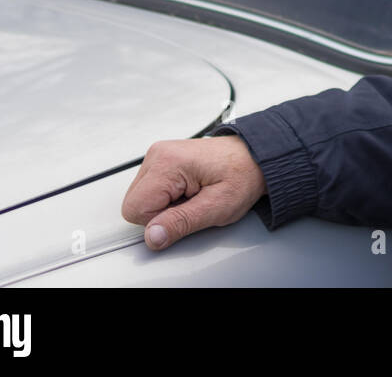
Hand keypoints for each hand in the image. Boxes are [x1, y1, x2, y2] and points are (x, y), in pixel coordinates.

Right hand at [121, 135, 267, 250]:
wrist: (256, 157)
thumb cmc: (243, 175)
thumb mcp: (217, 207)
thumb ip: (182, 223)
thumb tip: (153, 236)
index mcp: (168, 162)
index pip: (135, 209)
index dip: (160, 221)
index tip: (186, 211)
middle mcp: (159, 154)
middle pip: (134, 203)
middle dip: (161, 213)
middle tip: (192, 203)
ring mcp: (159, 156)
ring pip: (141, 198)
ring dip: (165, 205)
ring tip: (193, 195)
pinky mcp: (163, 160)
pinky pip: (151, 190)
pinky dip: (168, 196)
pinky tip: (189, 190)